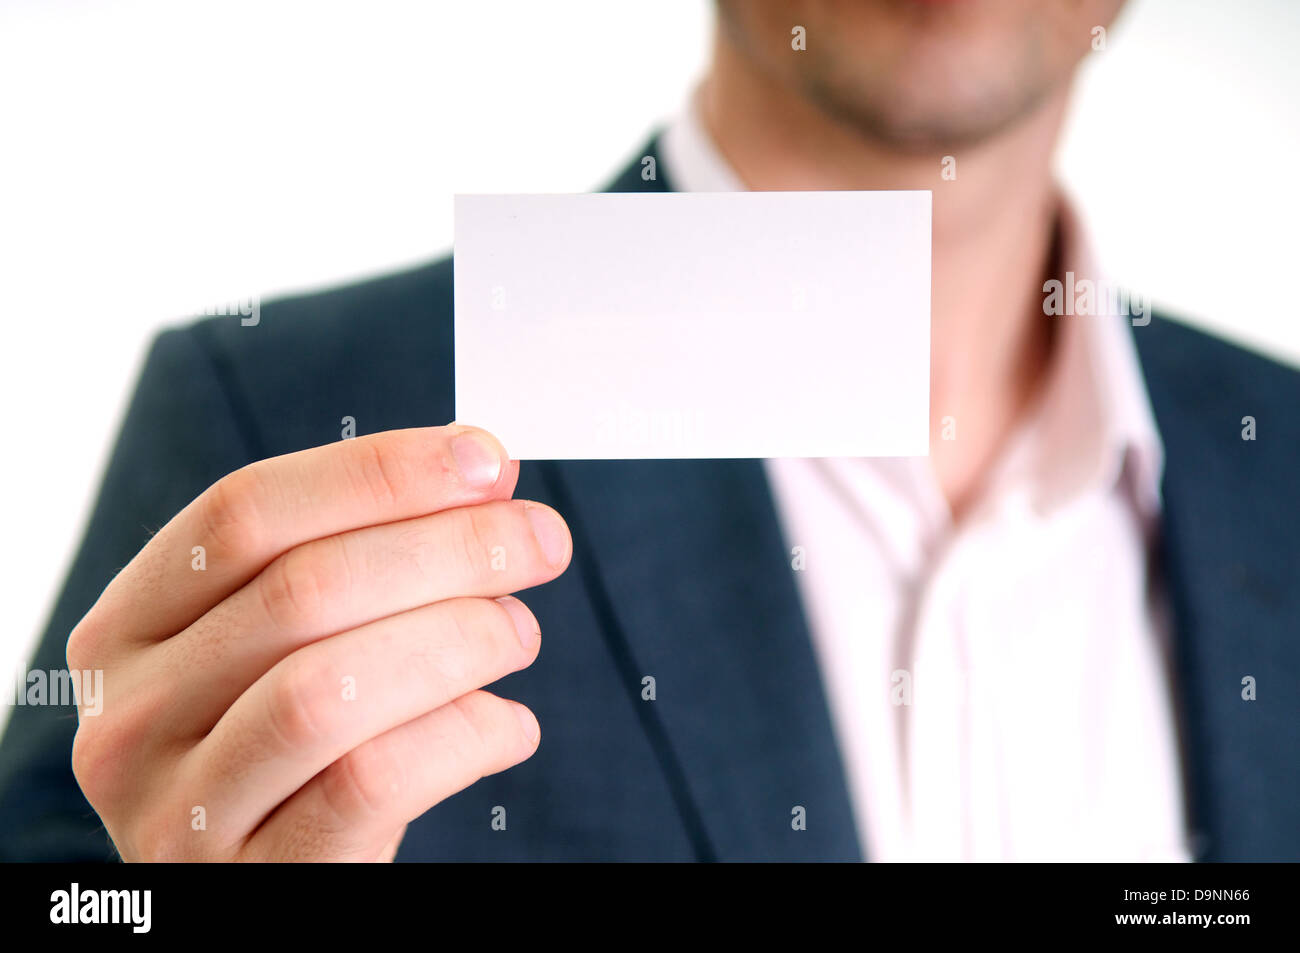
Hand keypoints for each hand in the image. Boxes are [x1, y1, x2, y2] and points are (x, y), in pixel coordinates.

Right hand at [67, 424, 569, 860]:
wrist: (272, 886)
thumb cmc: (294, 747)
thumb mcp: (284, 649)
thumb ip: (354, 560)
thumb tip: (481, 470)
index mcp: (127, 627)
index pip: (241, 513)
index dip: (377, 473)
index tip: (487, 460)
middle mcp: (128, 716)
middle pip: (301, 590)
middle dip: (448, 548)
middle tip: (541, 540)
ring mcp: (181, 808)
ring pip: (331, 688)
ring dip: (459, 639)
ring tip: (520, 632)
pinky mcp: (255, 878)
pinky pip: (373, 782)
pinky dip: (465, 736)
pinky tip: (510, 725)